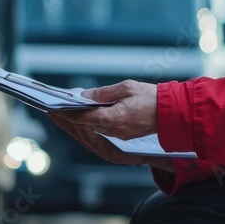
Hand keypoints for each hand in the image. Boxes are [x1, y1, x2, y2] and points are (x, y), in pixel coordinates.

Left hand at [47, 80, 173, 171]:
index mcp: (113, 119)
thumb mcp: (127, 88)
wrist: (173, 112)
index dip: (65, 114)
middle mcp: (113, 130)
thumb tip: (85, 96)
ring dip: (75, 125)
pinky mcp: (123, 135)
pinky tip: (81, 119)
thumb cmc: (153, 97)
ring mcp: (118, 135)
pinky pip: (100, 133)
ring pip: (90, 132)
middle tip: (51, 112)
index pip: (82, 118)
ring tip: (61, 115)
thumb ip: (104, 93)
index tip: (52, 108)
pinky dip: (87, 127)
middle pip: (83, 128)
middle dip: (66, 121)